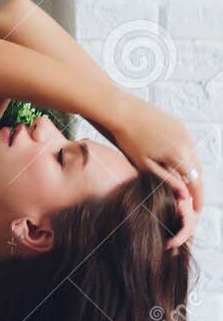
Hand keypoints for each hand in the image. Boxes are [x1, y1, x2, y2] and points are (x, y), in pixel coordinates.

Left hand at [111, 95, 202, 246]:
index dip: (198, 198)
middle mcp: (186, 142)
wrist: (122, 110)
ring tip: (181, 183)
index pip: (196, 182)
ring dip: (191, 170)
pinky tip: (175, 163)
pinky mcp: (179, 124)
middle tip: (190, 200)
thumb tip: (184, 194)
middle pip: (198, 170)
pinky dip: (186, 156)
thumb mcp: (145, 164)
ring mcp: (184, 131)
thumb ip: (166, 180)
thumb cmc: (128, 138)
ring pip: (194, 157)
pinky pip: (188, 145)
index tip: (197, 210)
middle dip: (196, 186)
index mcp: (178, 155)